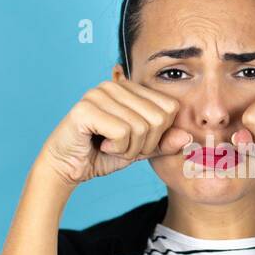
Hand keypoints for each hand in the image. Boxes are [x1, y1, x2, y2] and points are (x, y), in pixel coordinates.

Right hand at [39, 80, 193, 187]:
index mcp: (130, 88)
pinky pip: (122, 132)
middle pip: (158, 118)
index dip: (159, 135)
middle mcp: (114, 86)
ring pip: (141, 127)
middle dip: (144, 145)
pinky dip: (116, 148)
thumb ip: (163, 142)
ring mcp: (98, 94)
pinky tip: (100, 146)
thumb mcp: (140, 149)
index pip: (169, 108)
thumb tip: (187, 136)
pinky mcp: (85, 109)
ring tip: (109, 147)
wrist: (67, 168)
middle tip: (121, 148)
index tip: (135, 142)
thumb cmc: (102, 155)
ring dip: (129, 149)